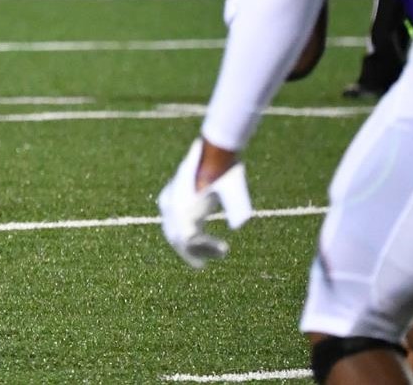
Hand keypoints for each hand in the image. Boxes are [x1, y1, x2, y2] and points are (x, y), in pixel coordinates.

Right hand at [157, 138, 253, 268]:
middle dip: (193, 252)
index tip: (224, 252)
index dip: (203, 250)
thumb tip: (242, 223)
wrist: (215, 148)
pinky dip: (182, 231)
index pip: (188, 240)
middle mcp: (173, 206)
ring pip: (173, 230)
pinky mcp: (172, 196)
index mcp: (184, 207)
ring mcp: (170, 200)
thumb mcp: (234, 190)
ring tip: (206, 251)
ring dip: (188, 243)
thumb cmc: (226, 171)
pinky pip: (172, 221)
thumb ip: (237, 206)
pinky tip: (196, 234)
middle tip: (205, 263)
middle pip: (178, 239)